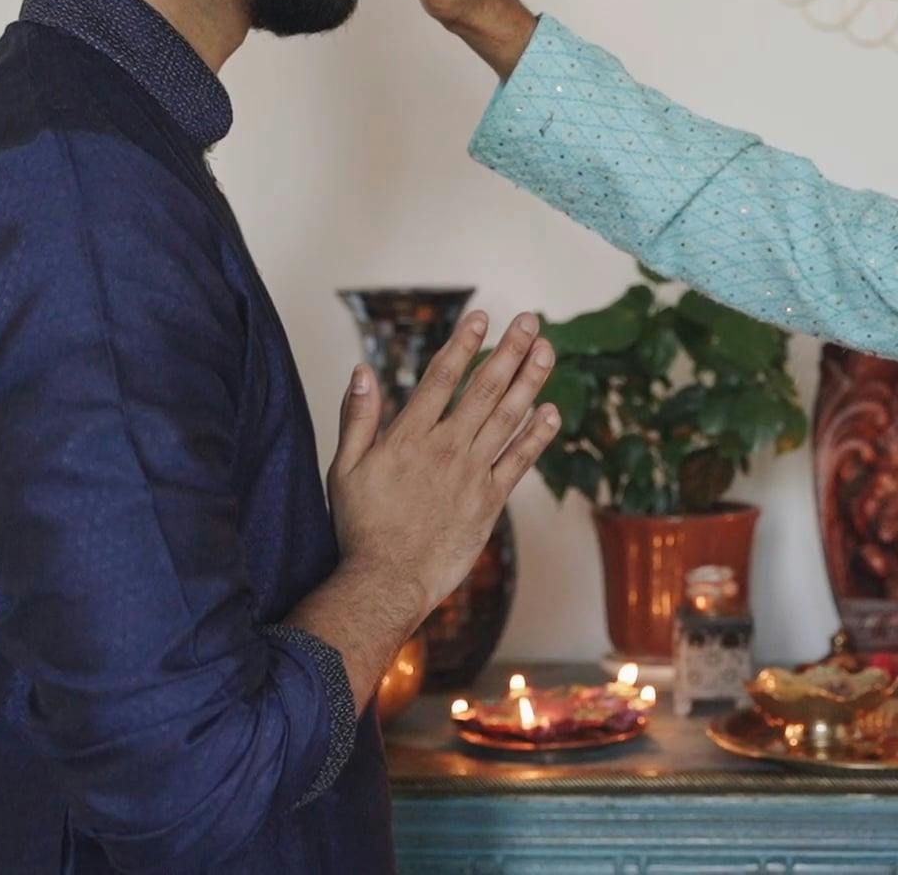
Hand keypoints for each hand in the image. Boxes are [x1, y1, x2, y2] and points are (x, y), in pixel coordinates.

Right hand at [327, 310, 559, 621]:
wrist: (387, 580)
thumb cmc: (360, 526)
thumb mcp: (345, 468)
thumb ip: (357, 417)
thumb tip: (361, 369)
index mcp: (409, 436)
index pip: (442, 377)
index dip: (464, 343)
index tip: (482, 316)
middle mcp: (445, 447)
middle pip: (484, 389)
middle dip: (510, 350)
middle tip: (530, 320)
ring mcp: (472, 473)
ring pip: (508, 417)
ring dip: (531, 381)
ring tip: (548, 351)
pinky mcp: (490, 501)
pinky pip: (519, 461)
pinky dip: (537, 435)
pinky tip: (552, 411)